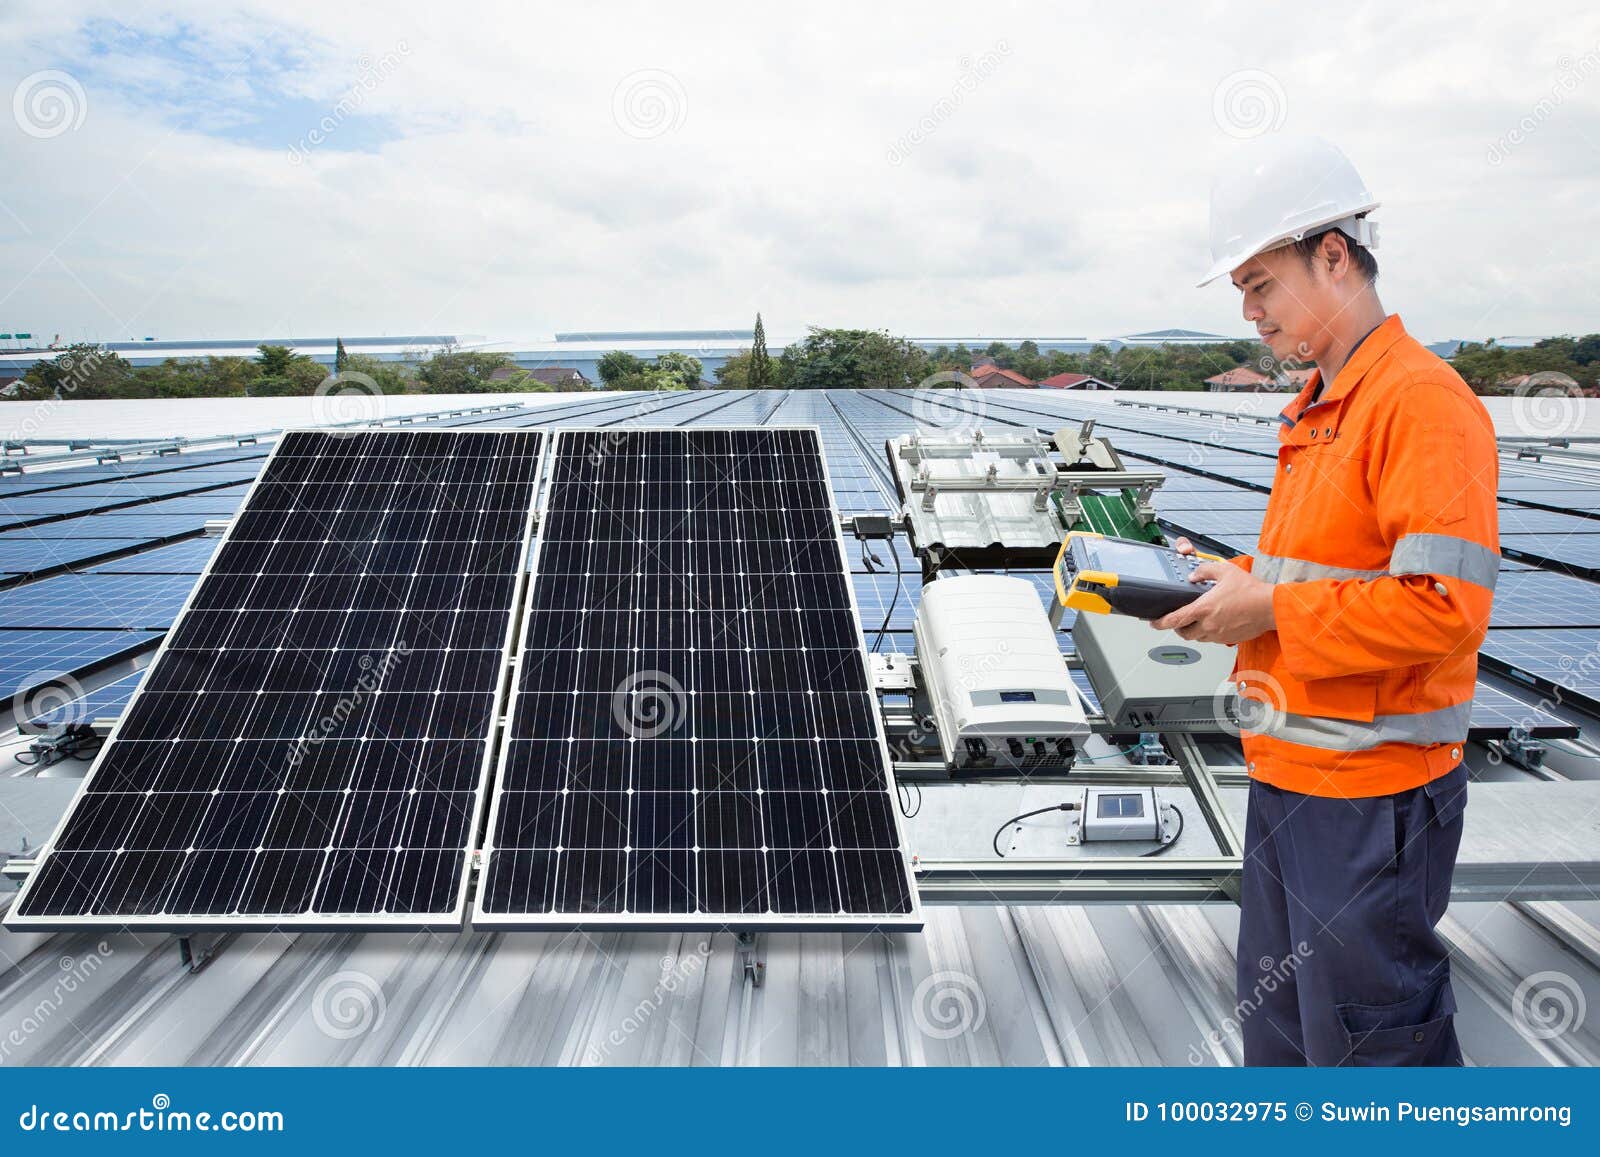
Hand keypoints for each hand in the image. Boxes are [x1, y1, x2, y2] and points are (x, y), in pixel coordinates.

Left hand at [1149, 537, 1275, 644]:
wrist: (1271, 607)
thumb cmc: (1251, 591)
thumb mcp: (1225, 571)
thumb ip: (1205, 570)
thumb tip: (1194, 575)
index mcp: (1204, 608)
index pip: (1175, 620)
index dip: (1161, 623)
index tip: (1154, 623)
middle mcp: (1209, 624)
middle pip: (1184, 633)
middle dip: (1178, 628)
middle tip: (1178, 621)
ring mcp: (1219, 634)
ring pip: (1198, 638)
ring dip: (1194, 631)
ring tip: (1197, 621)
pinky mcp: (1229, 640)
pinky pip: (1213, 640)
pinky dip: (1209, 633)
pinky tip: (1216, 623)